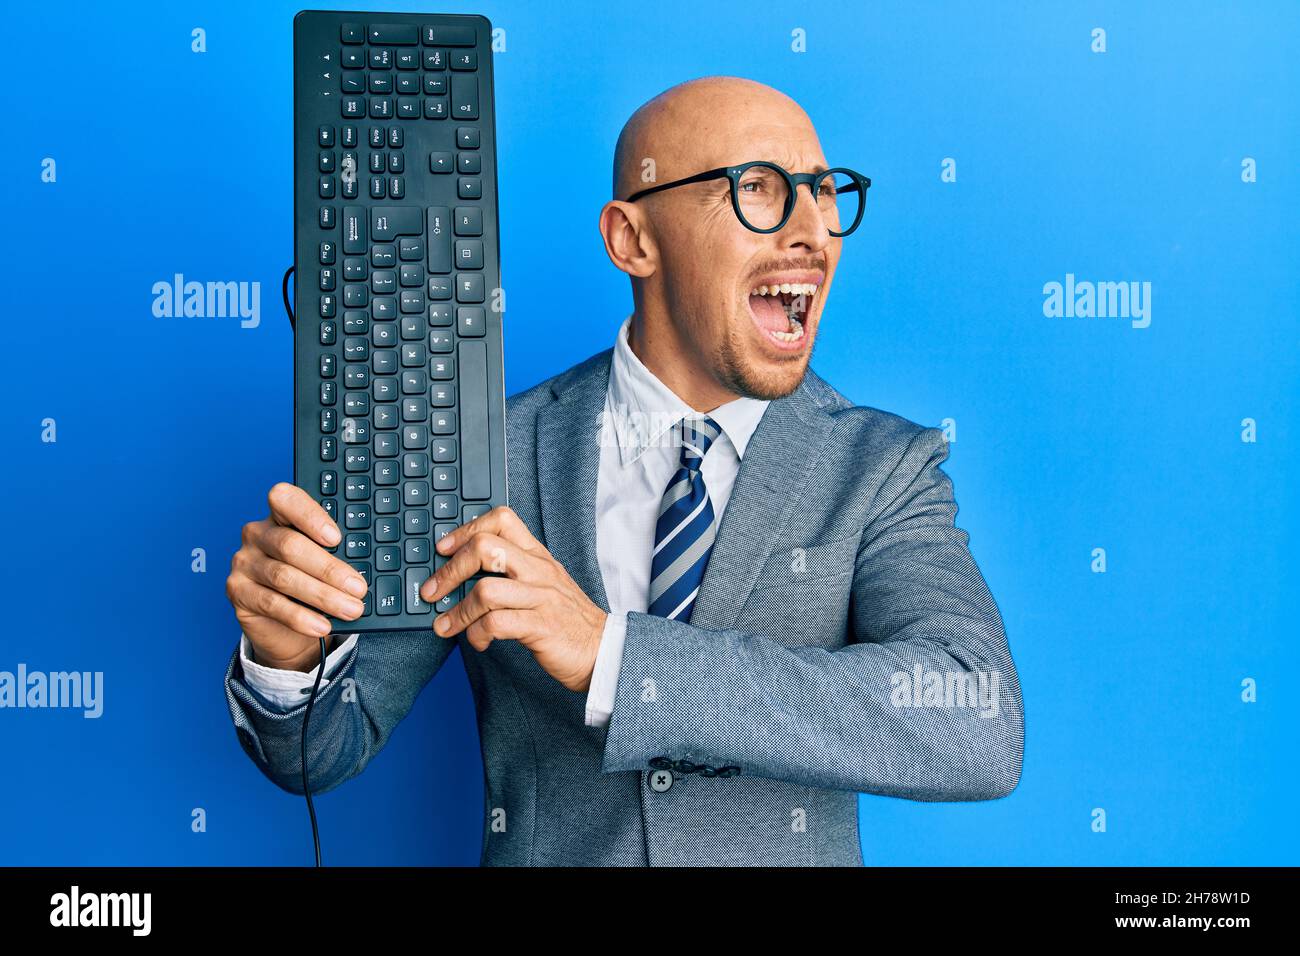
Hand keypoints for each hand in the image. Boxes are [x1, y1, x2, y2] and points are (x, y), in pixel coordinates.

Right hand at [226, 483, 368, 671]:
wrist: (284, 623)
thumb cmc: (310, 580)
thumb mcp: (324, 561)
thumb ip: (337, 554)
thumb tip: (363, 567)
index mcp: (280, 515)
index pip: (286, 500)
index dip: (310, 516)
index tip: (336, 538)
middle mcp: (257, 533)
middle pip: (290, 545)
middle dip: (329, 569)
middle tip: (358, 588)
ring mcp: (244, 561)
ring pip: (284, 577)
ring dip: (323, 596)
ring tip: (350, 609)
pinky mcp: (237, 591)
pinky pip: (271, 604)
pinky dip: (301, 617)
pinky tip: (322, 625)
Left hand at [421, 506, 607, 691]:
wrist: (602, 651)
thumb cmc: (566, 619)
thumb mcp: (544, 584)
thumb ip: (513, 570)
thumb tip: (465, 570)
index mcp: (538, 555)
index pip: (501, 519)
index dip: (466, 529)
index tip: (444, 549)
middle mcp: (539, 570)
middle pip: (485, 548)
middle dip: (449, 571)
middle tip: (432, 591)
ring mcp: (541, 598)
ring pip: (485, 591)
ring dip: (457, 612)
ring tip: (445, 626)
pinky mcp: (541, 626)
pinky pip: (496, 623)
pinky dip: (476, 634)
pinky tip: (478, 641)